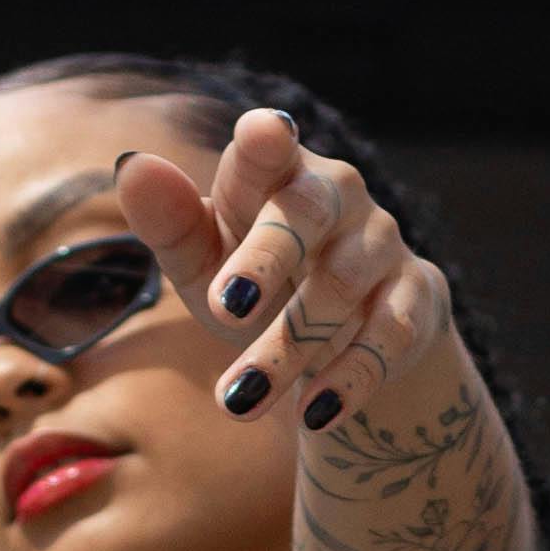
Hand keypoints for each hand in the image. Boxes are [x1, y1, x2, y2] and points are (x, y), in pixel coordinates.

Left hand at [112, 108, 453, 443]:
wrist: (347, 342)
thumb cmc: (258, 286)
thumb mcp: (206, 262)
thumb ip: (171, 223)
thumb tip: (133, 167)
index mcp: (277, 172)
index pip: (270, 146)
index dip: (267, 140)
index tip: (262, 134)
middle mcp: (338, 194)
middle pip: (306, 211)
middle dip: (264, 261)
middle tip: (221, 311)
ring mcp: (382, 243)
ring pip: (339, 286)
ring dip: (287, 348)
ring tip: (238, 402)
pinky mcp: (416, 297)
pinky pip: (390, 334)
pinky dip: (351, 379)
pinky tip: (313, 415)